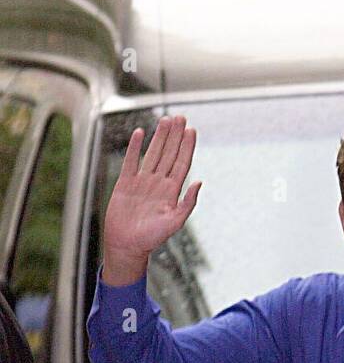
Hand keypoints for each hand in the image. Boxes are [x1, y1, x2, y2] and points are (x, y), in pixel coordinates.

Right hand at [103, 115, 201, 281]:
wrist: (126, 245)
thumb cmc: (151, 238)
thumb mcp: (174, 222)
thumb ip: (187, 203)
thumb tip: (199, 182)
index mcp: (171, 192)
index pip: (181, 163)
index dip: (186, 147)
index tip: (191, 130)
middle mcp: (158, 183)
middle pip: (169, 154)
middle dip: (175, 136)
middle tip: (180, 117)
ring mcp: (141, 182)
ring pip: (152, 153)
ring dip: (160, 137)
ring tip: (166, 120)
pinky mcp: (125, 183)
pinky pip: (131, 160)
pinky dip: (134, 146)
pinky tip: (140, 133)